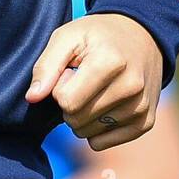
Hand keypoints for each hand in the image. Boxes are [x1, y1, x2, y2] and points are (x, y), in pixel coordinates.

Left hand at [24, 13, 162, 149]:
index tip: (68, 73)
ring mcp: (141, 106)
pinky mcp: (146, 122)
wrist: (141, 36)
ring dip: (82, 116)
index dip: (59, 89)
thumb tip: (32, 98)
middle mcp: (131, 87)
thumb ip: (46, 66)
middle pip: (77, 120)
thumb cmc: (97, 36)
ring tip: (93, 90)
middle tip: (80, 82)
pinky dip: (95, 128)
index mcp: (110, 62)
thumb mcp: (67, 37)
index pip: (67, 102)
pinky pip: (103, 142)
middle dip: (68, 104)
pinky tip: (102, 105)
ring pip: (88, 133)